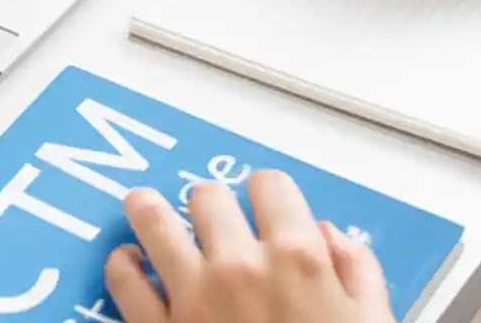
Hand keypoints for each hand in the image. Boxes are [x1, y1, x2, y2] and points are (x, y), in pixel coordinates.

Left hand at [104, 170, 394, 322]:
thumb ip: (358, 273)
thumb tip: (331, 237)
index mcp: (297, 259)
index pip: (269, 185)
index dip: (267, 193)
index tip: (263, 203)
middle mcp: (239, 266)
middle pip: (206, 195)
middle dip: (211, 204)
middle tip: (211, 218)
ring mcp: (191, 294)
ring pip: (150, 217)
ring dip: (148, 211)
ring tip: (146, 209)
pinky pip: (121, 277)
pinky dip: (122, 264)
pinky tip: (130, 264)